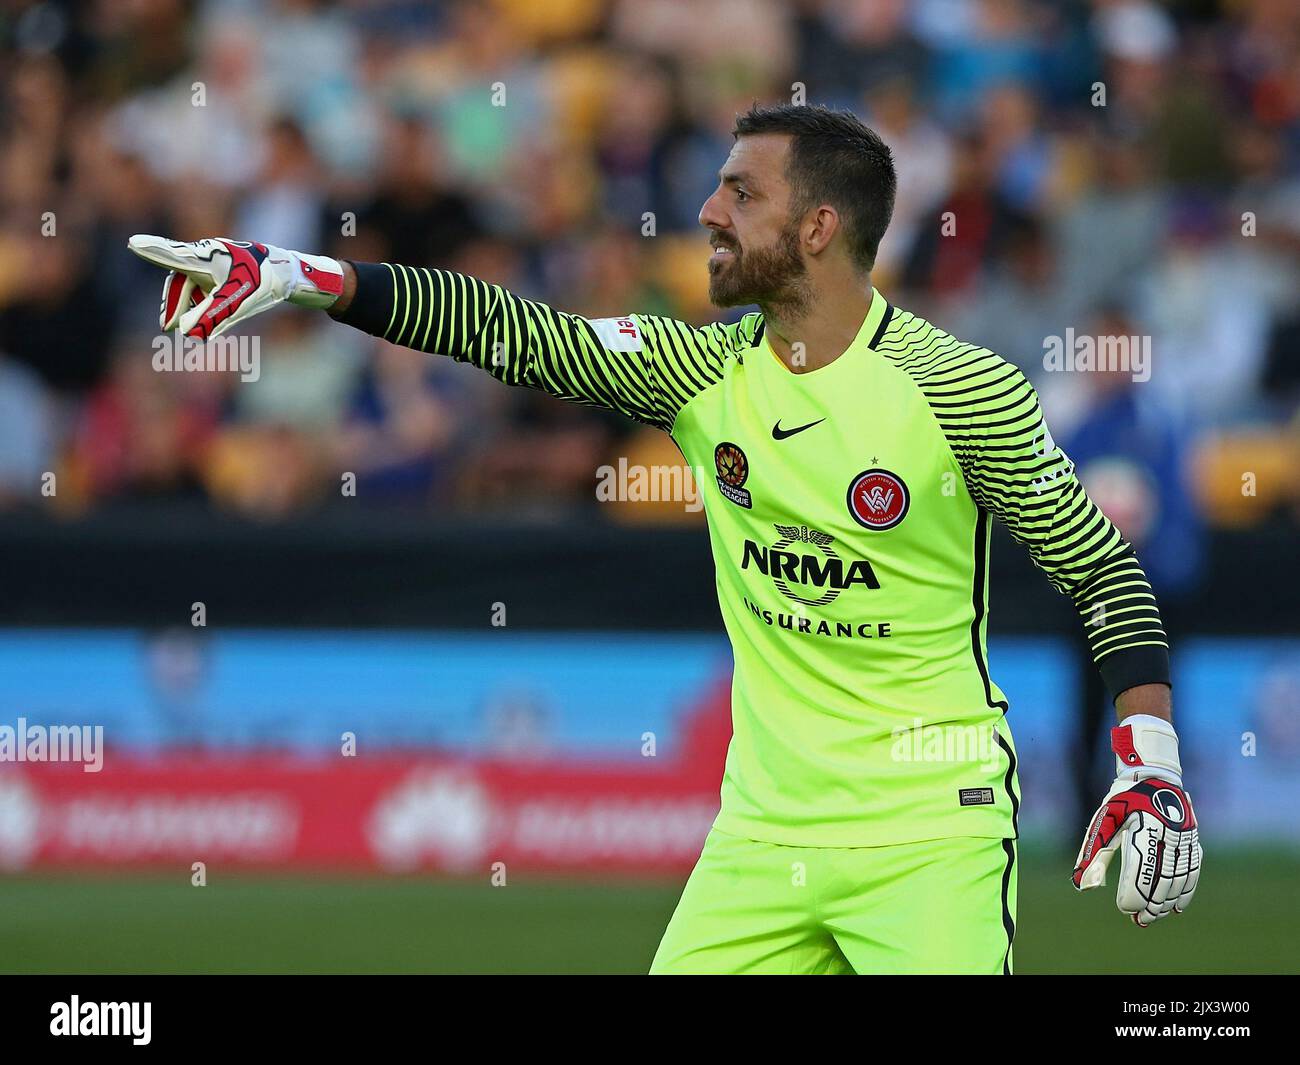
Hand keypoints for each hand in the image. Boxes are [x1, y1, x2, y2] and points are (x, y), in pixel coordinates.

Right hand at [127, 235, 343, 339]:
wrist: (287, 274)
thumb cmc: (262, 284)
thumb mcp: (237, 304)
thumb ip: (211, 317)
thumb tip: (187, 333)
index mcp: (208, 258)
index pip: (175, 255)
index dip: (153, 250)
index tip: (133, 242)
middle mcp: (206, 257)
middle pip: (180, 280)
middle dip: (173, 304)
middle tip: (167, 328)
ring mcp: (211, 264)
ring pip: (190, 286)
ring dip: (185, 307)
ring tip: (181, 329)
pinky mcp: (219, 272)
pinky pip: (201, 289)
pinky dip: (199, 305)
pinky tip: (201, 325)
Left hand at [1072, 715, 1201, 925]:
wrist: (1154, 775)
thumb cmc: (1123, 799)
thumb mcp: (1104, 820)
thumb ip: (1094, 852)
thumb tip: (1082, 884)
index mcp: (1143, 826)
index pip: (1140, 867)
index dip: (1134, 892)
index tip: (1124, 908)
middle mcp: (1167, 833)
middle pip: (1162, 877)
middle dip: (1151, 903)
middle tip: (1139, 920)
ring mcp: (1184, 837)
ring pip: (1180, 877)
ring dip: (1167, 901)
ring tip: (1153, 916)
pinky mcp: (1193, 840)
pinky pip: (1193, 870)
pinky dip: (1186, 890)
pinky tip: (1176, 906)